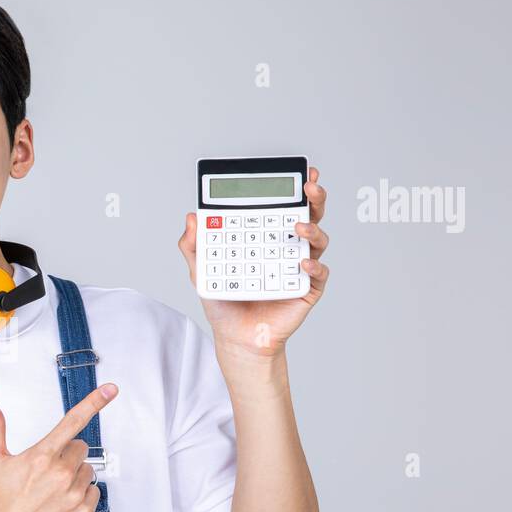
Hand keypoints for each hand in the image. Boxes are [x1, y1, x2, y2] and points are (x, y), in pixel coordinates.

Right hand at [0, 382, 117, 511]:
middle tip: (44, 470)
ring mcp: (73, 496)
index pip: (72, 422)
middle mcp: (61, 475)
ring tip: (50, 489)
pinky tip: (60, 501)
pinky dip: (81, 493)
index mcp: (41, 457)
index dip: (94, 402)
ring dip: (74, 474)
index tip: (111, 389)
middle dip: (66, 453)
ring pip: (87, 470)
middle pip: (80, 447)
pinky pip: (94, 491)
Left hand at [177, 165, 331, 357]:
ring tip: (298, 227)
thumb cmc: (225, 303)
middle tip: (309, 186)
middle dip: (314, 197)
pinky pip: (319, 273)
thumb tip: (191, 217)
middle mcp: (288, 247)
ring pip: (318, 240)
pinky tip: (302, 262)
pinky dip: (314, 266)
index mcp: (267, 237)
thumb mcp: (202, 271)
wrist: (236, 338)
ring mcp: (300, 267)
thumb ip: (194, 245)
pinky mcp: (308, 289)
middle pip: (309, 215)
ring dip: (312, 229)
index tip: (298, 173)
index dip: (293, 189)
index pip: (282, 207)